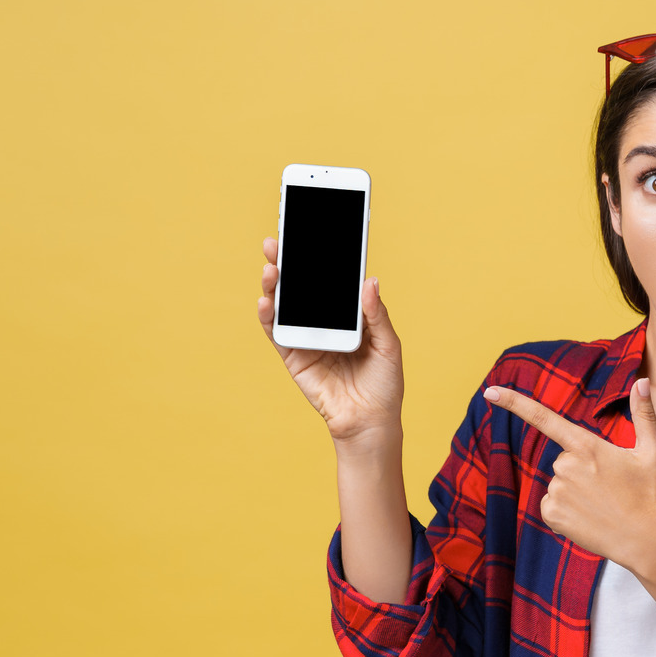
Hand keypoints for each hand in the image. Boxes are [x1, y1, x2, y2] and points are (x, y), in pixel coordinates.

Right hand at [255, 236, 403, 444]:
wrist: (371, 422)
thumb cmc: (385, 385)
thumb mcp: (389, 346)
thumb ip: (377, 315)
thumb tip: (369, 281)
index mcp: (349, 316)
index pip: (331, 281)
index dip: (319, 259)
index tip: (310, 234)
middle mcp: (325, 322)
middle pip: (302, 287)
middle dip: (288, 263)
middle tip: (278, 241)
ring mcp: (307, 338)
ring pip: (285, 305)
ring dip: (275, 285)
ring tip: (272, 266)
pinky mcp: (294, 357)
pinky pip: (277, 333)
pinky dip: (268, 316)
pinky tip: (266, 301)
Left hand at [483, 376, 655, 571]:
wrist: (644, 540)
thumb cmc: (650, 494)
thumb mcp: (652, 451)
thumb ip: (644, 414)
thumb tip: (641, 381)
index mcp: (586, 446)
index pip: (544, 418)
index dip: (515, 403)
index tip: (491, 392)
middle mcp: (566, 466)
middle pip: (563, 459)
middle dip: (581, 469)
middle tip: (608, 487)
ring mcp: (557, 491)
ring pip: (559, 483)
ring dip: (575, 491)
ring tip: (602, 505)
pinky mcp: (551, 514)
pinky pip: (552, 505)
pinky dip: (566, 511)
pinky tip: (588, 517)